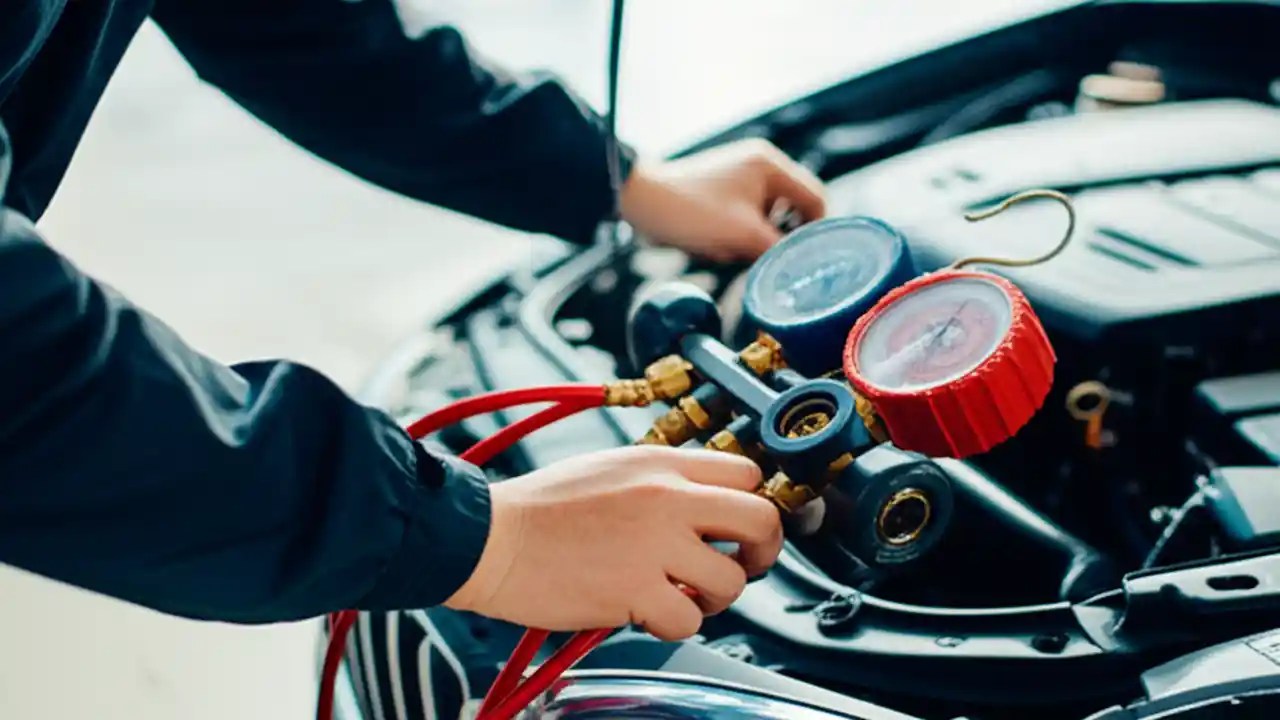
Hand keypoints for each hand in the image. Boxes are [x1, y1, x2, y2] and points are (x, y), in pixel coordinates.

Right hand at [444, 446, 781, 640]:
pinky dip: (674, 624)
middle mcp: (666, 497)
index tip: (743, 527)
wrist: (490, 537)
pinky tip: (649, 613)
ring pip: (731, 580)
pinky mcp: (635, 589)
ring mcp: (653, 544)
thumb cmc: (540, 508)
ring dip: (714, 596)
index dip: (752, 504)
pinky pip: (689, 618)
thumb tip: (705, 505)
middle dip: (763, 551)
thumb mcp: (610, 468)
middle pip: (760, 519)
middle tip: (743, 564)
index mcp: (659, 463)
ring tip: (683, 593)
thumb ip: (661, 481)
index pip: (745, 473)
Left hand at [618, 138, 825, 262]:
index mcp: (771, 165)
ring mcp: (743, 177)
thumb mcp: (742, 234)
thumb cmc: (689, 211)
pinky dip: (737, 236)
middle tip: (757, 254)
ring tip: (727, 246)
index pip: (816, 198)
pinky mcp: (727, 191)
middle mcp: (761, 165)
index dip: (817, 231)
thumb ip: (780, 247)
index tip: (807, 258)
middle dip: (776, 237)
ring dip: (753, 240)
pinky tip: (715, 244)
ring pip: (769, 219)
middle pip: (794, 210)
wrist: (640, 202)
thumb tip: (807, 263)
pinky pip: (747, 220)